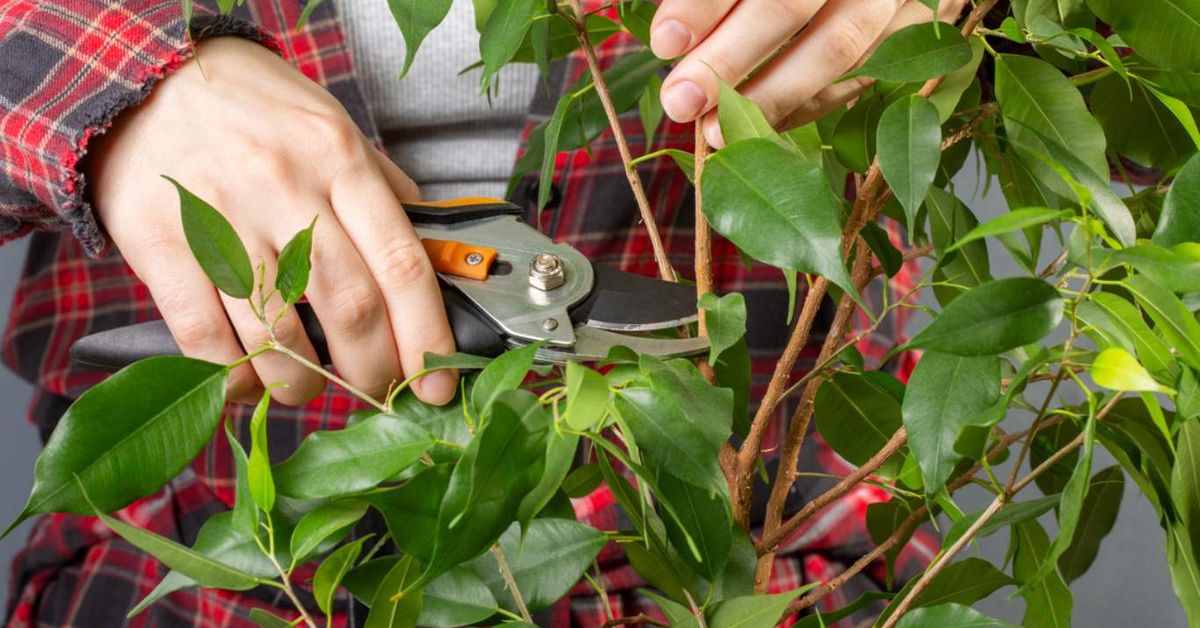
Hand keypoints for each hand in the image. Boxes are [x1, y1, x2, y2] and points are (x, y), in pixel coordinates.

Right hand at [88, 37, 456, 405]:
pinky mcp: (161, 245)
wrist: (144, 77)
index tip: (435, 384)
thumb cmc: (253, 111)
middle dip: (373, 371)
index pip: (402, 265)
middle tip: (378, 392)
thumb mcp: (332, 127)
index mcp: (338, 158)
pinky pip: (206, 338)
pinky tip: (250, 382)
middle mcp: (284, 186)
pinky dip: (235, 378)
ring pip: (279, 335)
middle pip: (350, 308)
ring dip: (303, 384)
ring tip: (308, 389)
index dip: (426, 336)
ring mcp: (220, 217)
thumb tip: (434, 257)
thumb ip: (382, 191)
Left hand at [651, 0, 969, 145]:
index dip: (702, 4)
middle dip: (728, 60)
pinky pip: (866, 74)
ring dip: (770, 97)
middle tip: (680, 101)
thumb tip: (630, 25)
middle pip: (788, 4)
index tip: (664, 42)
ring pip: (838, 47)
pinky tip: (761, 128)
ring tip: (713, 132)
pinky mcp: (916, 18)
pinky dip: (810, 106)